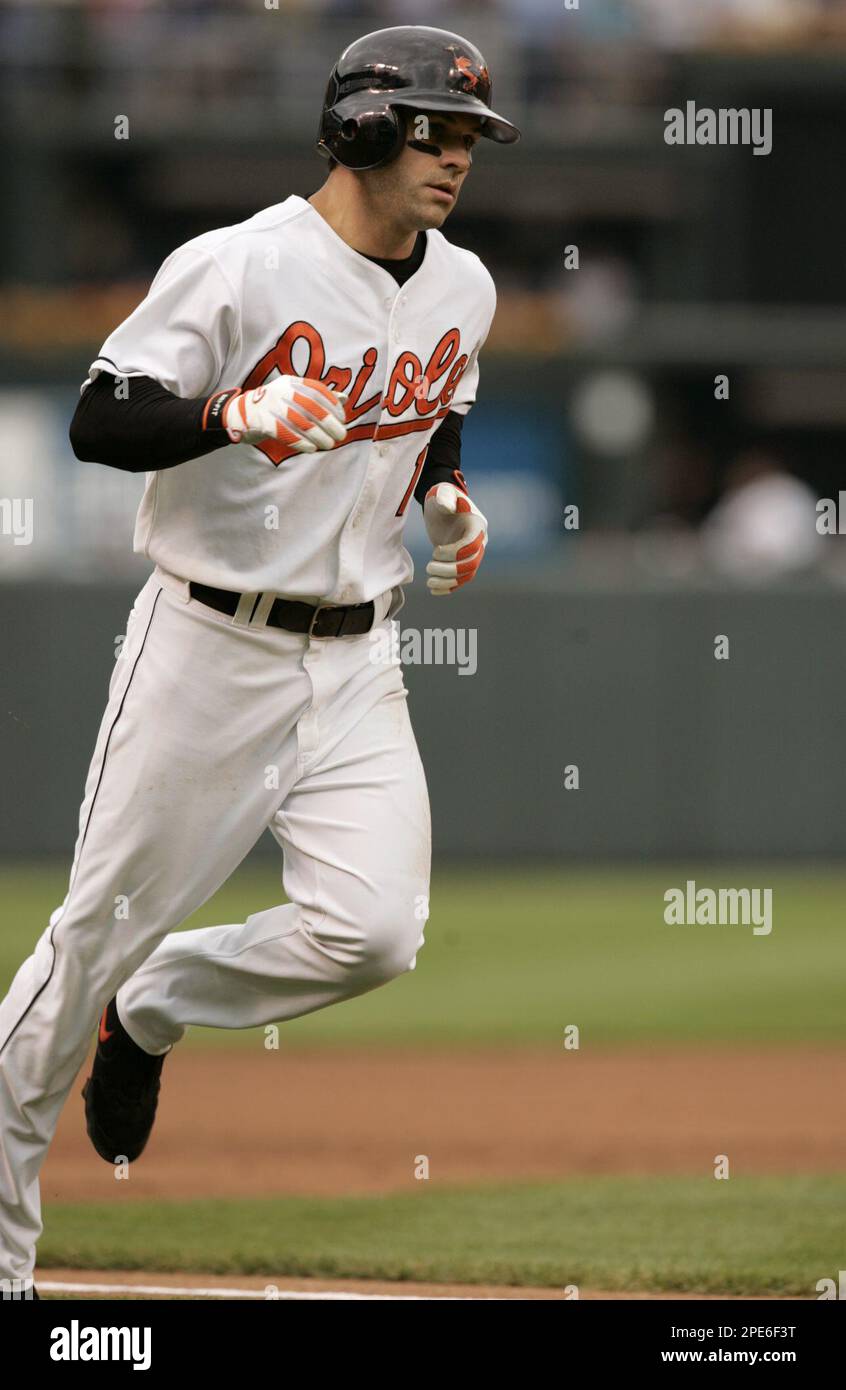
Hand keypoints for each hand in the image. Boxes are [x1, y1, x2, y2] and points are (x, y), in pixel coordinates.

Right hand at [224, 376, 347, 451]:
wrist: (238, 415)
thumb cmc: (274, 408)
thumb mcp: (294, 397)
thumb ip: (318, 397)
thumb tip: (344, 398)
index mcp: (291, 382)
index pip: (317, 390)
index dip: (333, 404)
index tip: (342, 418)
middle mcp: (280, 390)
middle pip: (310, 406)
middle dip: (329, 422)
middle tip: (341, 435)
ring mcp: (270, 405)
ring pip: (299, 421)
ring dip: (318, 435)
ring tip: (329, 445)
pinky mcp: (262, 422)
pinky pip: (285, 433)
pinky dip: (300, 442)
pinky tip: (311, 448)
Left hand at [423, 481, 487, 595]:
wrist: (441, 504)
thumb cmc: (441, 496)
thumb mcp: (442, 492)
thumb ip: (444, 497)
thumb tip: (446, 506)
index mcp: (477, 526)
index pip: (472, 547)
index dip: (454, 553)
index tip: (436, 551)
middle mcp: (479, 541)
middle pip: (471, 564)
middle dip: (450, 570)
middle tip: (429, 567)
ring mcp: (471, 553)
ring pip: (466, 575)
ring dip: (448, 582)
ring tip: (429, 582)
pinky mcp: (461, 560)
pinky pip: (460, 579)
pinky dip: (448, 587)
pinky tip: (433, 590)